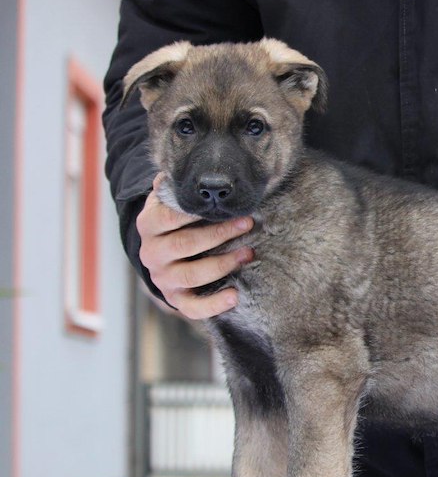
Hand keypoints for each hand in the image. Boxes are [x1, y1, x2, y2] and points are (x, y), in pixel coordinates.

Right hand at [137, 175, 253, 318]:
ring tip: (248, 254)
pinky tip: (235, 296)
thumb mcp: (169, 203)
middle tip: (248, 224)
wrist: (164, 257)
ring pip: (191, 275)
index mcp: (149, 225)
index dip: (198, 212)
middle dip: (219, 234)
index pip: (170, 217)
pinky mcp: (175, 299)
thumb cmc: (176, 223)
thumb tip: (173, 169)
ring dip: (223, 264)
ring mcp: (162, 278)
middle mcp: (151, 253)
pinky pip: (193, 307)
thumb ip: (173, 189)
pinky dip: (214, 305)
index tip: (225, 205)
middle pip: (185, 244)